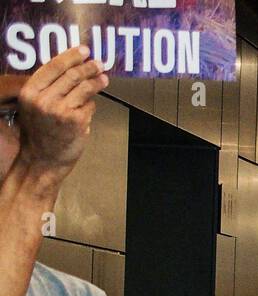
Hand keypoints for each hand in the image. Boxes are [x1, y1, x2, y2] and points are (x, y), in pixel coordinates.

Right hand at [15, 47, 107, 179]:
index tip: (84, 50)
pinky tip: (90, 106)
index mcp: (30, 91)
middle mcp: (44, 99)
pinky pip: (89, 106)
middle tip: (99, 64)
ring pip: (84, 88)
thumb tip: (71, 69)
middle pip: (71, 75)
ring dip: (96, 81)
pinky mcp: (76, 121)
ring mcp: (61, 110)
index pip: (53, 66)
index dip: (71, 56)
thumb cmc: (40, 132)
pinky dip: (91, 105)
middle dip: (88, 67)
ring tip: (104, 78)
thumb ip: (47, 89)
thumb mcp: (33, 106)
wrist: (43, 160)